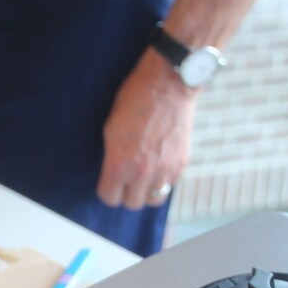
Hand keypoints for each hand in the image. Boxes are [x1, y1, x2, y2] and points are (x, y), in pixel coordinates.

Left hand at [98, 54, 196, 209]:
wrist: (168, 84)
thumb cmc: (135, 99)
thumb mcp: (111, 128)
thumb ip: (112, 156)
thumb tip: (113, 172)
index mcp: (119, 163)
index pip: (109, 197)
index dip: (106, 191)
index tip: (108, 184)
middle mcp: (142, 172)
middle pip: (131, 203)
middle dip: (125, 194)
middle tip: (125, 182)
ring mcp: (164, 169)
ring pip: (153, 200)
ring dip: (146, 192)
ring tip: (143, 179)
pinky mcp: (180, 163)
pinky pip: (170, 186)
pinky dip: (163, 181)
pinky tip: (158, 167)